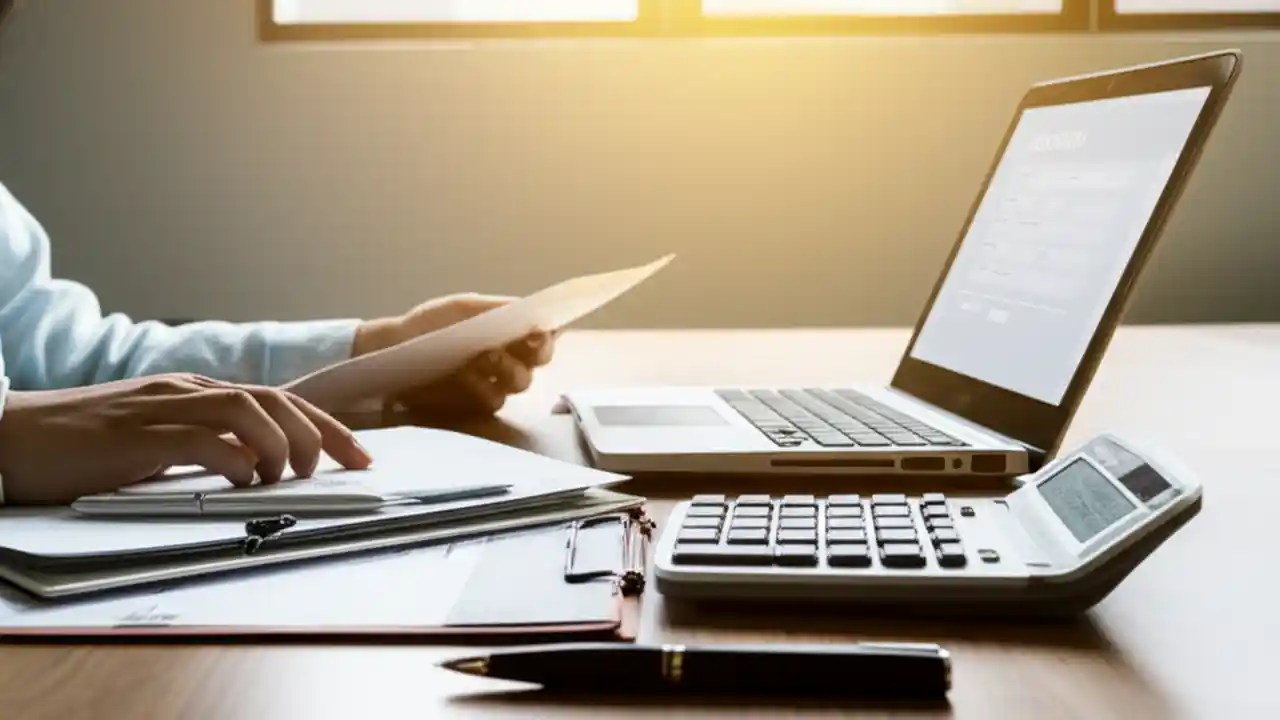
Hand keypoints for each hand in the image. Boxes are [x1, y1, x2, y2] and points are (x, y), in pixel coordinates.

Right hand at [0, 374, 372, 504]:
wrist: (11, 436)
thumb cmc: (83, 444)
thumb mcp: (158, 441)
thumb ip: (205, 446)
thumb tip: (256, 470)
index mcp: (195, 392)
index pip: (278, 399)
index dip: (326, 425)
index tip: (359, 456)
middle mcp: (186, 392)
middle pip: (276, 400)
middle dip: (323, 433)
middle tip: (347, 468)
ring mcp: (162, 408)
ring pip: (249, 410)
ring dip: (283, 444)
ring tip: (291, 477)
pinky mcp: (137, 435)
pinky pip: (203, 440)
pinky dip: (235, 460)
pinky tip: (245, 481)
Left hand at [352, 293, 555, 417]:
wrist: (395, 350)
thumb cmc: (430, 324)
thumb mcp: (463, 308)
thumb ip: (499, 308)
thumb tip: (536, 313)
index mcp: (509, 329)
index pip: (544, 332)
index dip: (548, 333)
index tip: (540, 330)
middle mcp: (510, 356)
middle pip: (540, 359)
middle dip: (535, 352)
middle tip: (527, 343)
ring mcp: (496, 381)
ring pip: (522, 381)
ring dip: (507, 368)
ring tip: (483, 357)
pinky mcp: (479, 404)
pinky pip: (496, 399)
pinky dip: (484, 387)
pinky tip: (466, 376)